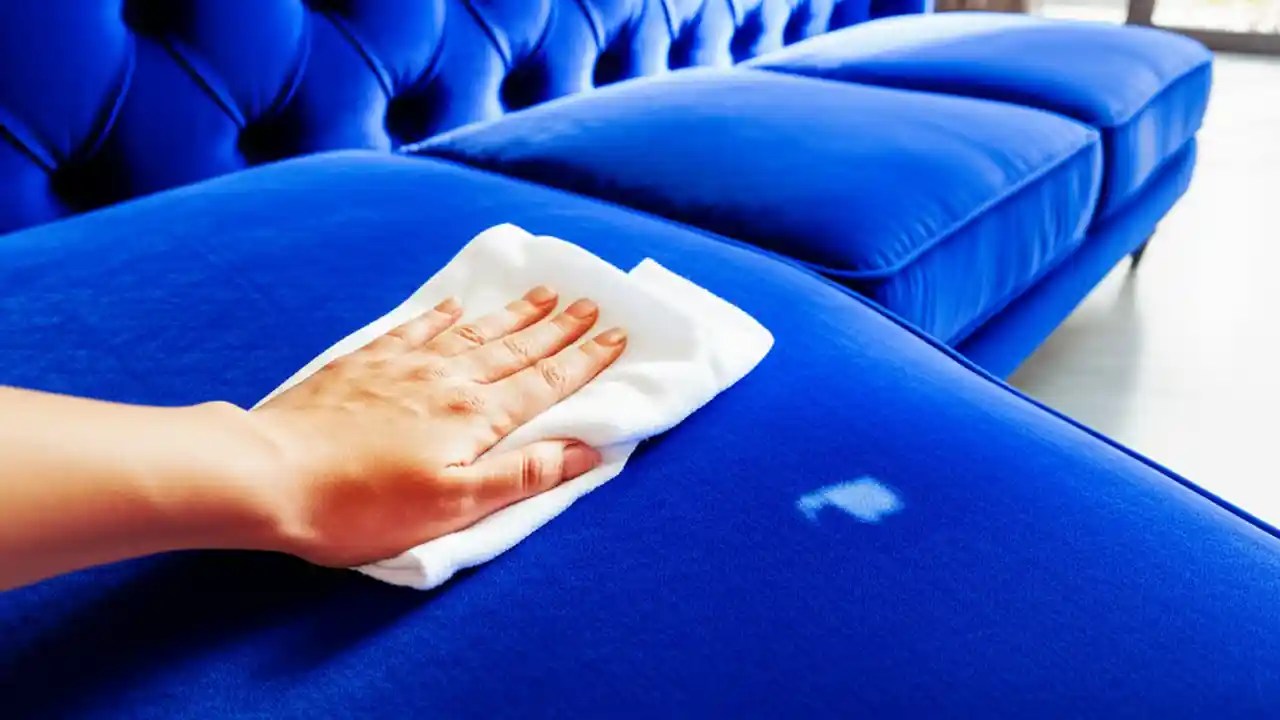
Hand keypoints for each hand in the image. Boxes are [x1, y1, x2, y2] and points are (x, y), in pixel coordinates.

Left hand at [250, 286, 625, 566]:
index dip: (584, 361)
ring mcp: (405, 366)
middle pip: (517, 349)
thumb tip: (587, 451)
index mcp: (476, 417)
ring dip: (512, 314)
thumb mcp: (453, 507)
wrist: (270, 474)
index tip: (615, 336)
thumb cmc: (363, 506)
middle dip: (559, 328)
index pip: (545, 383)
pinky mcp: (365, 363)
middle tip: (590, 303)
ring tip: (543, 294)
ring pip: (474, 331)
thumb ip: (522, 476)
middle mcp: (448, 380)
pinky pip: (416, 326)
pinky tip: (455, 305)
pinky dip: (442, 313)